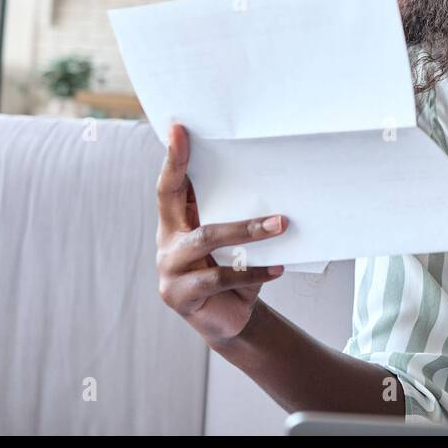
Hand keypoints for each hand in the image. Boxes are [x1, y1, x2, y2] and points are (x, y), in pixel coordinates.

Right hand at [155, 123, 287, 345]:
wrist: (229, 319)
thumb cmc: (233, 270)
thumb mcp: (233, 242)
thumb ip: (235, 216)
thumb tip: (273, 183)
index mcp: (176, 222)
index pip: (170, 184)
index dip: (173, 157)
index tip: (178, 128)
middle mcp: (167, 241)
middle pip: (172, 199)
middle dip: (189, 171)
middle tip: (219, 149)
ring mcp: (169, 268)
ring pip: (206, 238)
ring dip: (247, 230)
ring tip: (281, 225)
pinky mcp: (179, 295)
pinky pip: (218, 277)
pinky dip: (252, 272)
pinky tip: (277, 269)